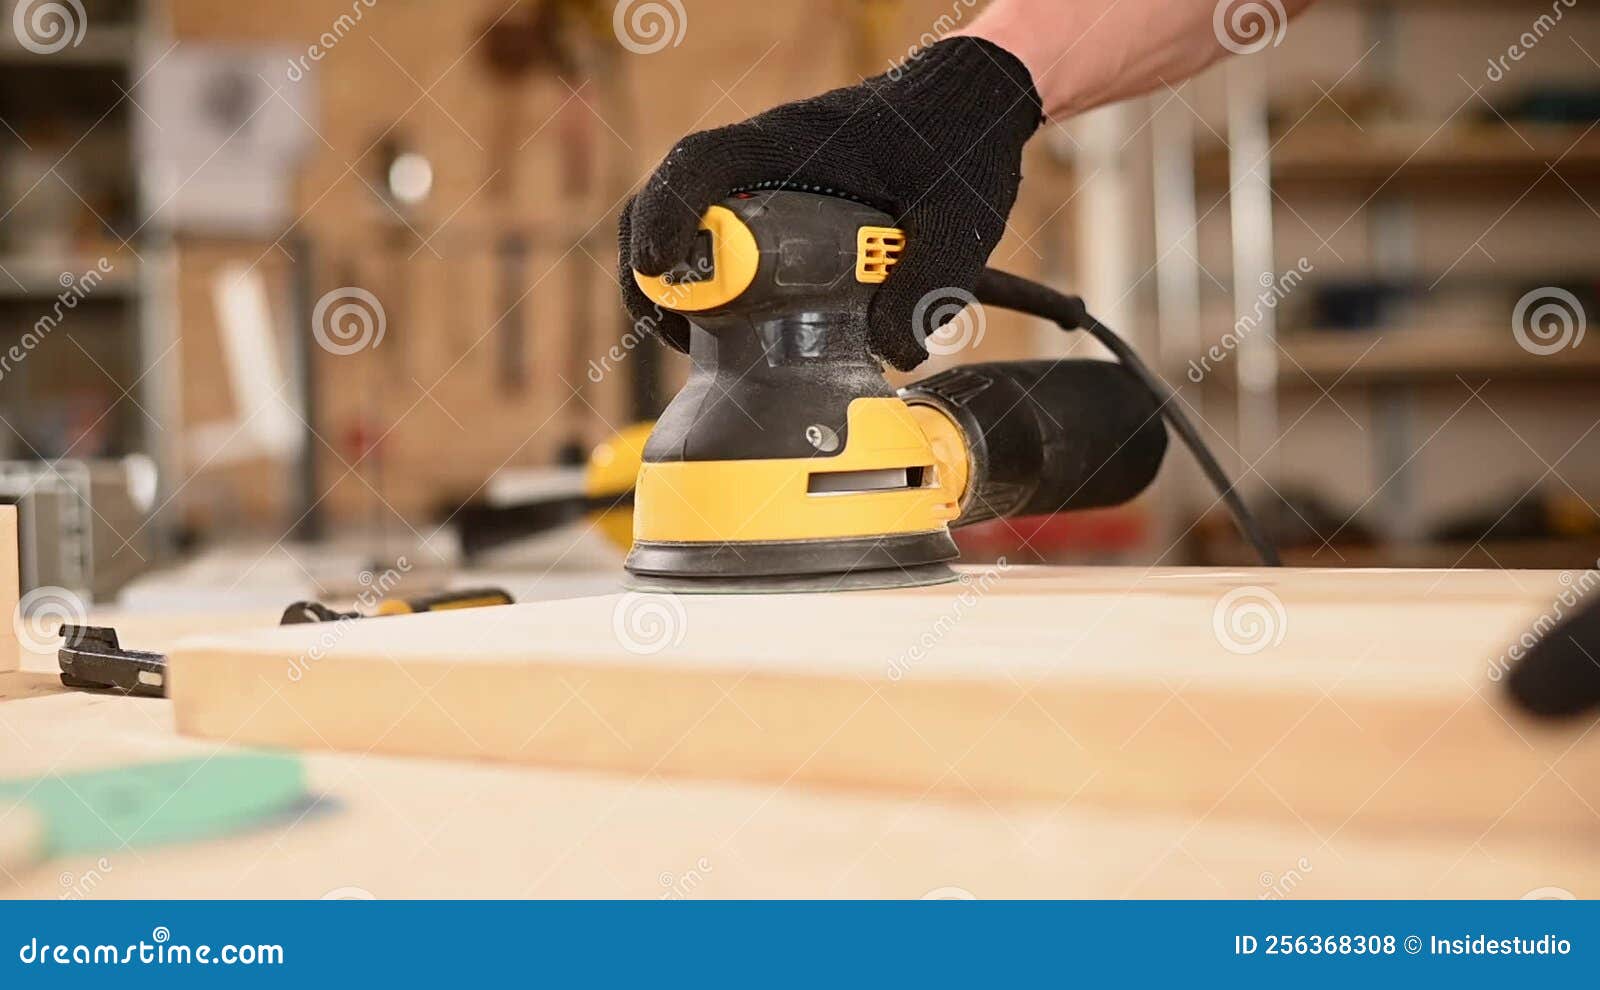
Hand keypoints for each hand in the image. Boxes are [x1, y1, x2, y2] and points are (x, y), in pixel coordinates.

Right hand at [617, 37, 1041, 370]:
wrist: (967, 105)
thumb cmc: (955, 141)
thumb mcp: (957, 217)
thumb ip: (931, 282)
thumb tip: (892, 352)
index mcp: (792, 145)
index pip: (700, 164)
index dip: (666, 214)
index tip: (659, 269)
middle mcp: (763, 159)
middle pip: (668, 201)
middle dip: (654, 272)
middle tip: (679, 338)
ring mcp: (763, 183)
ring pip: (685, 224)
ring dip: (677, 284)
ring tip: (699, 344)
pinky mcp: (775, 207)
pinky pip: (719, 239)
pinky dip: (711, 284)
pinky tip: (739, 327)